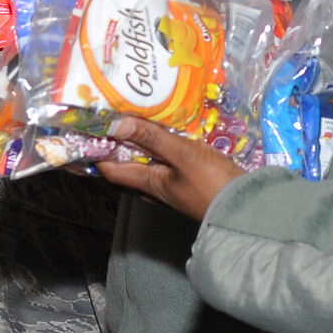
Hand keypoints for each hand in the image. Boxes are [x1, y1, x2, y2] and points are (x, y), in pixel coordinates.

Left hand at [96, 116, 241, 221]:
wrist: (247, 209)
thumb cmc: (213, 183)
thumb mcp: (183, 155)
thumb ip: (151, 138)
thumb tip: (116, 123)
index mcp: (148, 184)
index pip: (111, 169)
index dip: (96, 152)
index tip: (85, 132)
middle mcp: (154, 190)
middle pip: (124, 171)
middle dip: (112, 151)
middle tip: (104, 127)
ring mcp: (171, 190)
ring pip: (143, 170)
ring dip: (135, 151)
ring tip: (130, 127)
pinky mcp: (187, 186)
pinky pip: (162, 168)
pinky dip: (155, 154)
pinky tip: (163, 140)